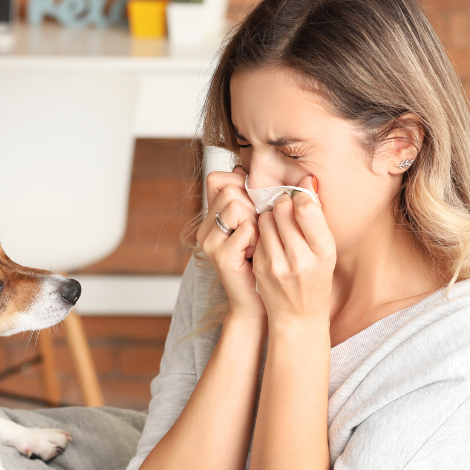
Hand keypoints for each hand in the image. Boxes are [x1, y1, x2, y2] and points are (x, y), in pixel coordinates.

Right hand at [199, 165, 264, 320]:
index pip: (217, 179)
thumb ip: (253, 198)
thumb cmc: (263, 261)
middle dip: (252, 205)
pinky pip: (246, 227)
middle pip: (230, 189)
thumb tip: (249, 167)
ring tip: (257, 241)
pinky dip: (258, 237)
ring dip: (256, 221)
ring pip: (235, 204)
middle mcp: (205, 227)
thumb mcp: (258, 224)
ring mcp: (210, 242)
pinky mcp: (221, 256)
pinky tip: (257, 252)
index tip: (254, 205)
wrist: (258, 302)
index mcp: (212, 217)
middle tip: (257, 230)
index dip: (240, 184)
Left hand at [251, 176, 335, 327]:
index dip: (301, 196)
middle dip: (284, 203)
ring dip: (272, 216)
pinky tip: (271, 240)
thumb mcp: (326, 251)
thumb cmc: (316, 279)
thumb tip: (307, 181)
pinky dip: (263, 231)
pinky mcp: (260, 267)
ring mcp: (276, 265)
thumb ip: (317, 218)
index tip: (301, 197)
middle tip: (287, 207)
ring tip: (280, 225)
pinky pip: (257, 234)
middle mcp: (300, 259)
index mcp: (323, 252)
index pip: (306, 209)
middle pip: (283, 210)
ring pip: (266, 219)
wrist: (298, 316)